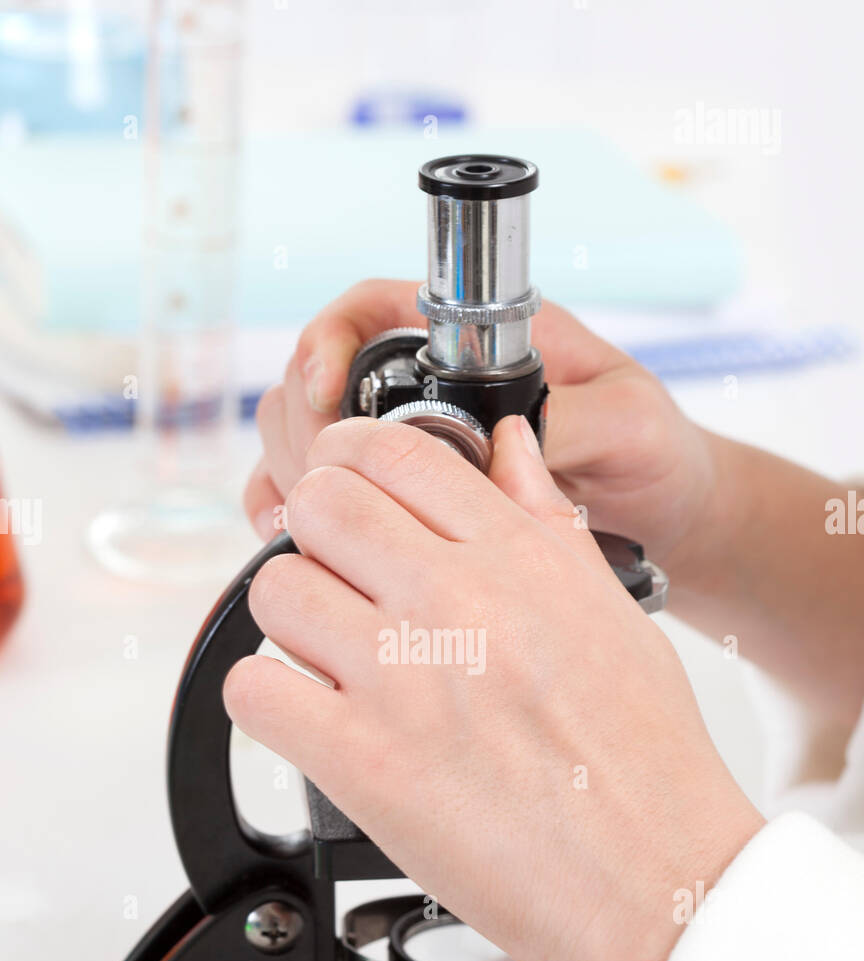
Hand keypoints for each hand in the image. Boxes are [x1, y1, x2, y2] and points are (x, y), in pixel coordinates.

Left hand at [226, 414, 762, 960]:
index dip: (350, 459)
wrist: (656, 878)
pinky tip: (310, 718)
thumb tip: (510, 448)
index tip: (344, 485)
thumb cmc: (645, 759)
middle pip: (321, 504)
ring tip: (326, 655)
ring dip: (289, 619)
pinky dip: (268, 700)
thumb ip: (547, 521)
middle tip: (332, 575)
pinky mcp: (363, 762)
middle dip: (312, 532)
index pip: (396, 452)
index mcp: (518, 558)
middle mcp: (457, 602)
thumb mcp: (611, 612)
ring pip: (275, 590)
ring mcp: (403, 680)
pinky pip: (255, 690)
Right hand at [245, 279, 717, 577]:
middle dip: (304, 423)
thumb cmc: (651, 451)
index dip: (328, 343)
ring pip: (307, 435)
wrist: (661, 519)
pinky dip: (297, 511)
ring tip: (308, 516)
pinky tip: (296, 537)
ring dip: (294, 471)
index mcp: (472, 339)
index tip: (326, 390)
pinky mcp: (402, 500)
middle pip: (317, 377)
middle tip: (321, 479)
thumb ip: (569, 418)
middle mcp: (428, 384)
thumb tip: (507, 438)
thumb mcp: (627, 420)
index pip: (366, 313)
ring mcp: (408, 443)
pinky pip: (326, 495)